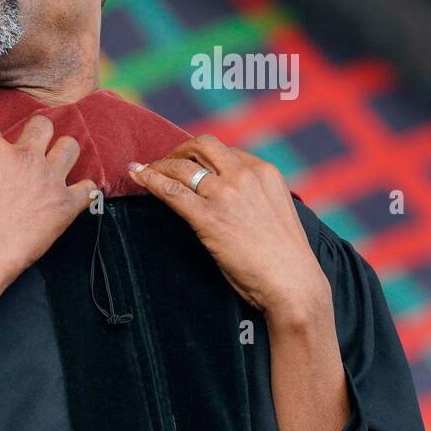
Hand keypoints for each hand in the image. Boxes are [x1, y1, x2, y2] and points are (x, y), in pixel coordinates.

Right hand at [0, 117, 96, 301]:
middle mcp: (25, 157)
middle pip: (41, 126)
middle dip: (36, 133)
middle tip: (31, 148)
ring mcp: (49, 179)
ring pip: (71, 147)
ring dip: (63, 154)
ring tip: (56, 166)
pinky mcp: (66, 204)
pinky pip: (89, 188)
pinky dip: (83, 191)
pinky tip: (74, 196)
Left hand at [127, 134, 329, 318]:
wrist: (293, 283)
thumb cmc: (283, 256)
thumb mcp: (273, 210)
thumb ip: (252, 194)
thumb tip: (224, 195)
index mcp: (264, 172)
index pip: (223, 151)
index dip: (199, 155)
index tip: (185, 163)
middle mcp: (245, 176)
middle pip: (201, 146)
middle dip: (177, 151)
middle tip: (162, 164)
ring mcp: (226, 194)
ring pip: (181, 167)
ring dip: (159, 167)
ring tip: (145, 174)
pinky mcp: (209, 217)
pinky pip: (171, 191)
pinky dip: (149, 180)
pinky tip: (137, 177)